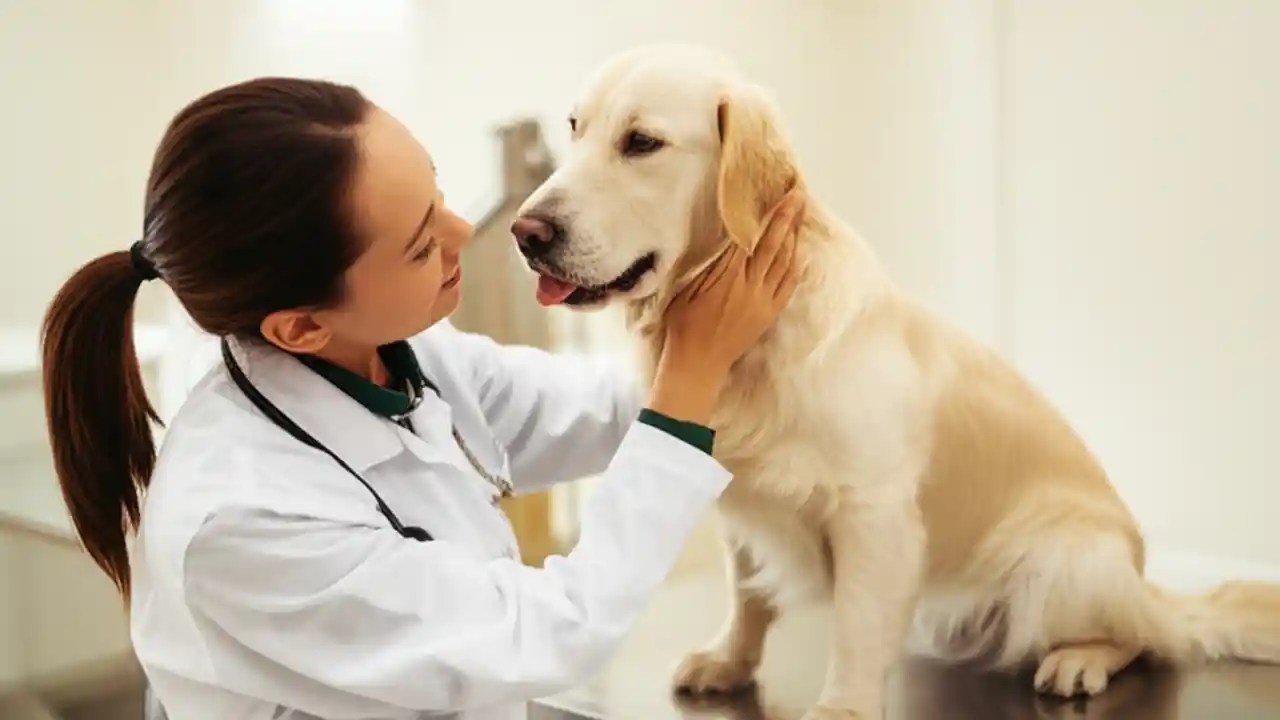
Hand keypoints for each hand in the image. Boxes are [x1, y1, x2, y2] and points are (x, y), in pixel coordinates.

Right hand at [648, 190, 804, 423]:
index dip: (764, 214)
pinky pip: (788, 284)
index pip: (750, 236)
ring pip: (784, 261)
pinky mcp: (769, 313)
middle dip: (786, 216)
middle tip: (797, 193)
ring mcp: (763, 300)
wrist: (698, 362)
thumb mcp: (689, 287)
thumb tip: (728, 240)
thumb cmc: (684, 325)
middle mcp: (750, 286)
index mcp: (727, 276)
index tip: (773, 195)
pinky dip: (795, 264)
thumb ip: (711, 263)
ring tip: (799, 214)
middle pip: (773, 243)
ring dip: (793, 235)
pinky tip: (798, 250)